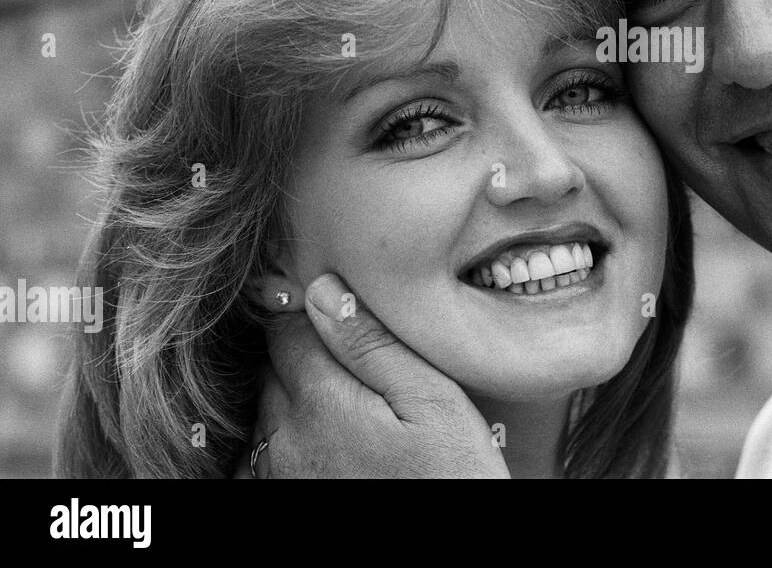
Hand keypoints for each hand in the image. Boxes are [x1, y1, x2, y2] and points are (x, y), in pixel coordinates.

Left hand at [244, 273, 508, 477]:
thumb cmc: (451, 477)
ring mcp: (275, 475)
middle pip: (274, 369)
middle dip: (305, 358)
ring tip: (349, 408)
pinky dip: (287, 441)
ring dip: (296, 400)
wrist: (444, 550)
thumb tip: (322, 288)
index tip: (344, 317)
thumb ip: (373, 344)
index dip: (316, 314)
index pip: (287, 329)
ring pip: (268, 411)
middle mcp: (284, 438)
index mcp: (320, 400)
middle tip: (356, 368)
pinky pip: (262, 455)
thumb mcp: (433, 401)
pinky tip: (328, 445)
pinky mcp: (278, 498)